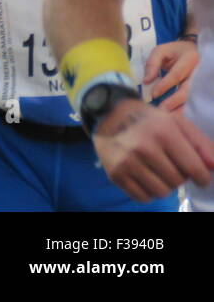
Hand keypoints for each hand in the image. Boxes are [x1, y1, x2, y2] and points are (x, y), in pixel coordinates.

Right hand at [93, 99, 213, 201]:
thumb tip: (213, 168)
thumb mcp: (177, 123)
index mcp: (163, 132)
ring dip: (163, 185)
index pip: (195, 170)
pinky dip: (147, 191)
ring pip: (161, 192)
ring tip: (156, 170)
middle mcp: (144, 147)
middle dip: (178, 176)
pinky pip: (143, 197)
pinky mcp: (115, 174)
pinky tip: (144, 176)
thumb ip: (201, 144)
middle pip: (177, 182)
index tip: (197, 174)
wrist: (110, 115)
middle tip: (169, 164)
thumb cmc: (150, 121)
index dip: (201, 176)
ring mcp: (127, 161)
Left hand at [144, 39, 199, 111]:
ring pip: (193, 98)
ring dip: (181, 109)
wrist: (196, 51)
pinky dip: (185, 109)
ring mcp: (203, 82)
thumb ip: (152, 63)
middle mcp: (199, 72)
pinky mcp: (202, 89)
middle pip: (188, 90)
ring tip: (169, 117)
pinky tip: (176, 116)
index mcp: (189, 59)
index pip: (176, 75)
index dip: (165, 85)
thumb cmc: (176, 51)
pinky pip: (195, 101)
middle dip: (175, 102)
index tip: (154, 94)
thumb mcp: (161, 51)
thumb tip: (146, 81)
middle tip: (162, 111)